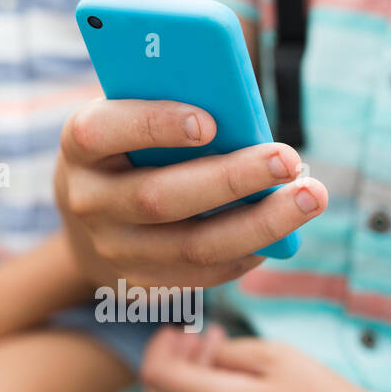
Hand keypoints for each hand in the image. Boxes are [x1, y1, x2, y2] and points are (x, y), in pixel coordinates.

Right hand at [56, 98, 328, 288]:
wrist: (91, 216)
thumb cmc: (130, 146)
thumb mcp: (131, 116)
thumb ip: (170, 109)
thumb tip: (241, 115)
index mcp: (80, 146)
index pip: (103, 133)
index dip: (152, 126)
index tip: (208, 121)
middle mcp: (86, 201)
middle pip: (159, 197)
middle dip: (230, 179)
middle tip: (288, 159)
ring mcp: (111, 249)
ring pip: (191, 246)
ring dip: (260, 223)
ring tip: (310, 196)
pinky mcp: (140, 282)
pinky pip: (203, 274)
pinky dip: (249, 250)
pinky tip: (284, 229)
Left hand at [139, 326, 390, 391]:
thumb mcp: (276, 357)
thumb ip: (226, 351)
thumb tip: (201, 350)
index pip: (156, 375)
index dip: (158, 346)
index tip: (176, 328)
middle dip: (168, 361)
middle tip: (193, 336)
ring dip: (185, 378)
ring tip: (215, 348)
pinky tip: (229, 377)